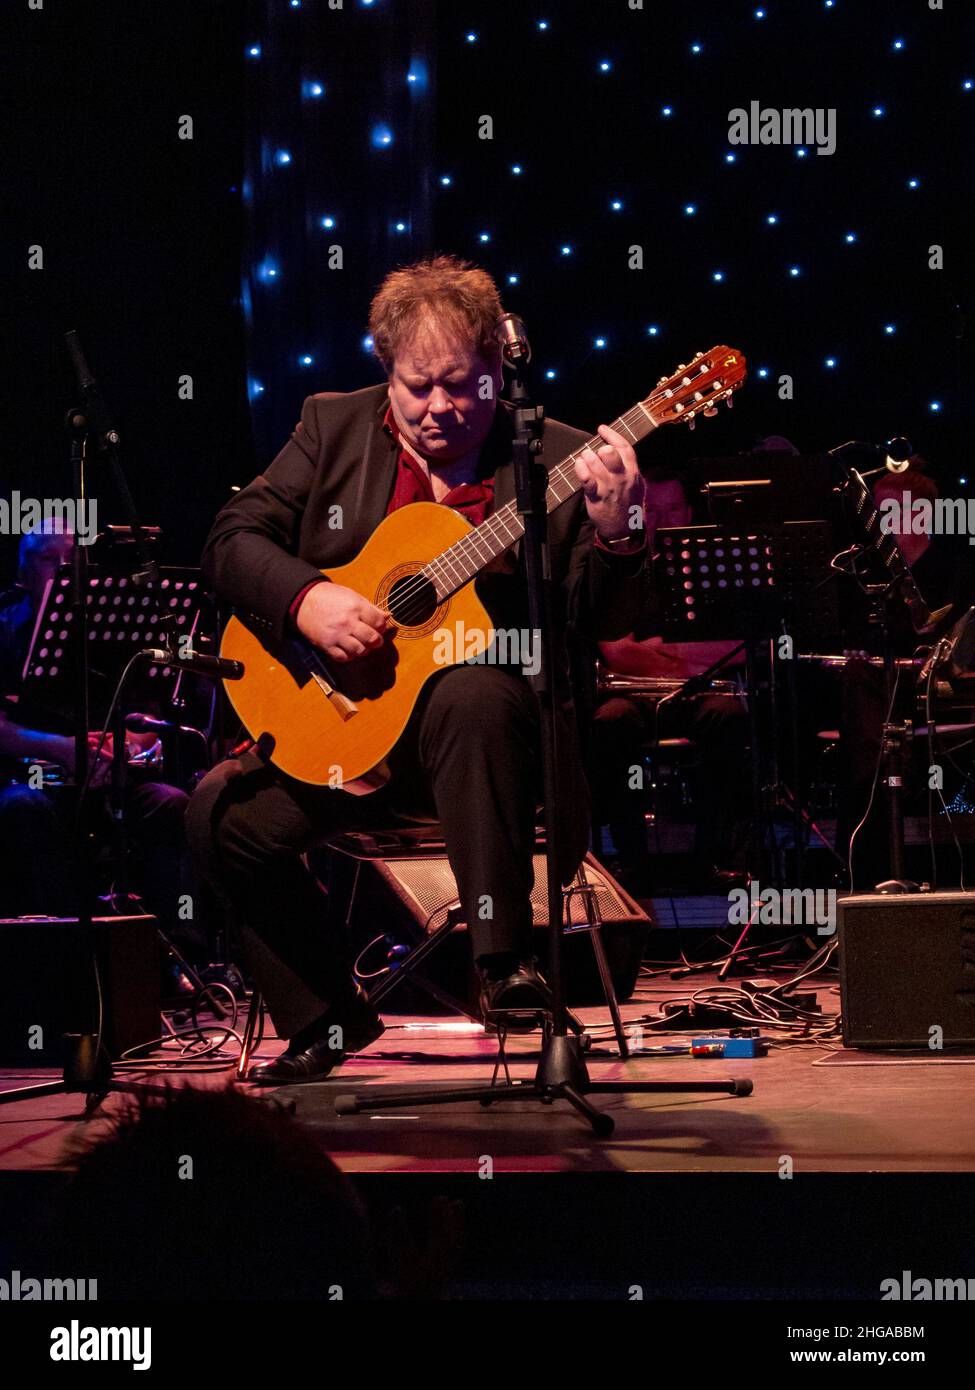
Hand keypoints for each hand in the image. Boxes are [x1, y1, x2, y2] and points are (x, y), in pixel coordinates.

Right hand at [295, 581, 389, 662]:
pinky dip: (349, 656)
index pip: (379, 622)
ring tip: (361, 644)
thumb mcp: (352, 596)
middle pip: (372, 639)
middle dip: (376, 641)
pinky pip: (343, 657)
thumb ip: (371, 608)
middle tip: (374, 639)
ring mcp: (337, 634)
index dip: (382, 626)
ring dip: (363, 650)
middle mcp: (347, 622)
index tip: (378, 627)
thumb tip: (388, 616)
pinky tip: (349, 649)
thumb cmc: (330, 596)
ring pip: (359, 651)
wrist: (304, 600)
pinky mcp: (326, 644)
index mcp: (356, 607)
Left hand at [573, 424, 644, 540]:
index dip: (612, 435)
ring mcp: (609, 487)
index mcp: (633, 472)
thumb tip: (617, 450)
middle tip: (594, 453)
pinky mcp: (597, 497)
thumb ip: (629, 468)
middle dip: (599, 448)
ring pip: (595, 463)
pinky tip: (578, 465)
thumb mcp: (636, 484)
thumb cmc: (628, 504)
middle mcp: (622, 478)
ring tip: (583, 459)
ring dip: (586, 457)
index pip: (624, 447)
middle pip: (610, 453)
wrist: (623, 528)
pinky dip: (580, 469)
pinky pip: (587, 479)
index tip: (602, 429)